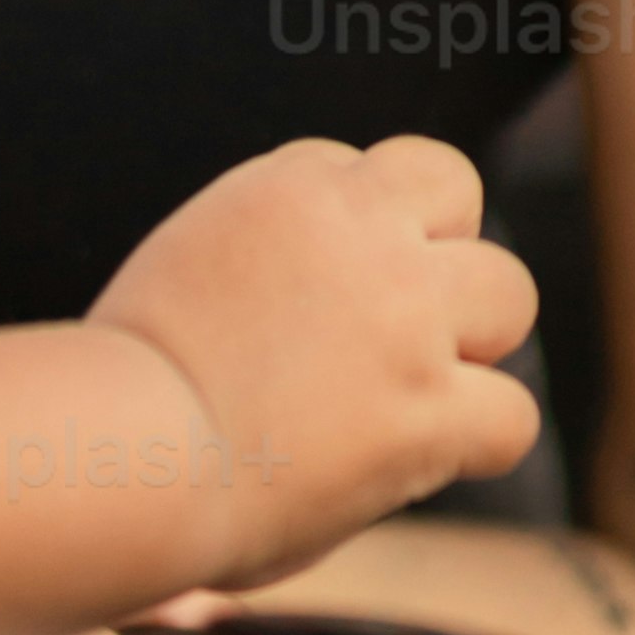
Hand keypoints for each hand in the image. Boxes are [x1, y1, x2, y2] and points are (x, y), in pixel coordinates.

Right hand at [93, 137, 540, 584]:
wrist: (125, 452)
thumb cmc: (124, 392)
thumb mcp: (189, 271)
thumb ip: (264, 265)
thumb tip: (300, 312)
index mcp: (289, 185)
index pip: (364, 171)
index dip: (350, 237)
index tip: (307, 298)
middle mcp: (361, 229)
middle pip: (456, 191)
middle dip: (435, 254)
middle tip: (385, 330)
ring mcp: (405, 316)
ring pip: (508, 292)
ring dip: (472, 341)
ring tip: (410, 394)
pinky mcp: (428, 407)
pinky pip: (511, 416)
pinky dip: (475, 443)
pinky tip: (417, 463)